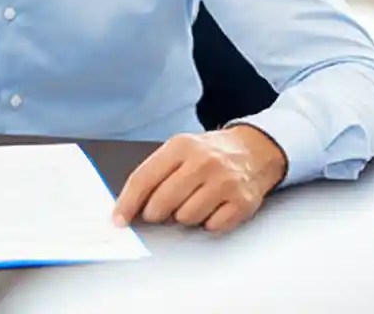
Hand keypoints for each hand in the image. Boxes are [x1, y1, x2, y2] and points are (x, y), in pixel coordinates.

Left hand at [112, 126, 286, 233]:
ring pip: (186, 218)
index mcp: (181, 146)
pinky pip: (212, 227)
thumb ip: (155, 173)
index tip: (118, 220)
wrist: (255, 149)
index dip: (127, 203)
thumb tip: (128, 207)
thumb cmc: (210, 153)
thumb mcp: (180, 150)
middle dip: (156, 213)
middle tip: (162, 210)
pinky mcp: (242, 201)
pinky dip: (209, 222)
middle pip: (162, 203)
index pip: (144, 178)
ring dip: (185, 216)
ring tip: (194, 201)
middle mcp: (203, 162)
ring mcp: (224, 182)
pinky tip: (213, 207)